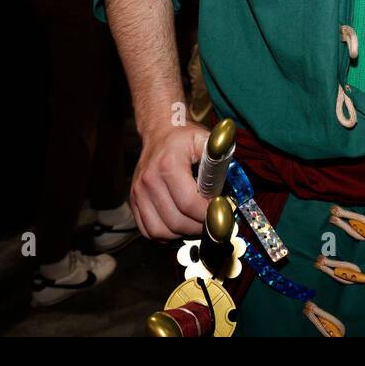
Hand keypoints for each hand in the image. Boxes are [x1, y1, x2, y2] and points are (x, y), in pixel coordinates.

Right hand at [130, 122, 209, 240]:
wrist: (160, 131)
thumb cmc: (185, 137)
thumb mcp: (205, 140)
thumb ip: (219, 160)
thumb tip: (231, 180)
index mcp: (168, 165)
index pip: (189, 203)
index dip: (207, 213)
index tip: (219, 211)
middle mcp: (149, 180)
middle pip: (175, 221)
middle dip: (198, 226)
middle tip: (211, 221)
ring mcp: (138, 192)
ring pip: (160, 231)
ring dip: (182, 234)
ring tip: (196, 224)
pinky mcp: (133, 200)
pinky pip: (147, 230)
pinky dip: (165, 234)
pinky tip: (179, 226)